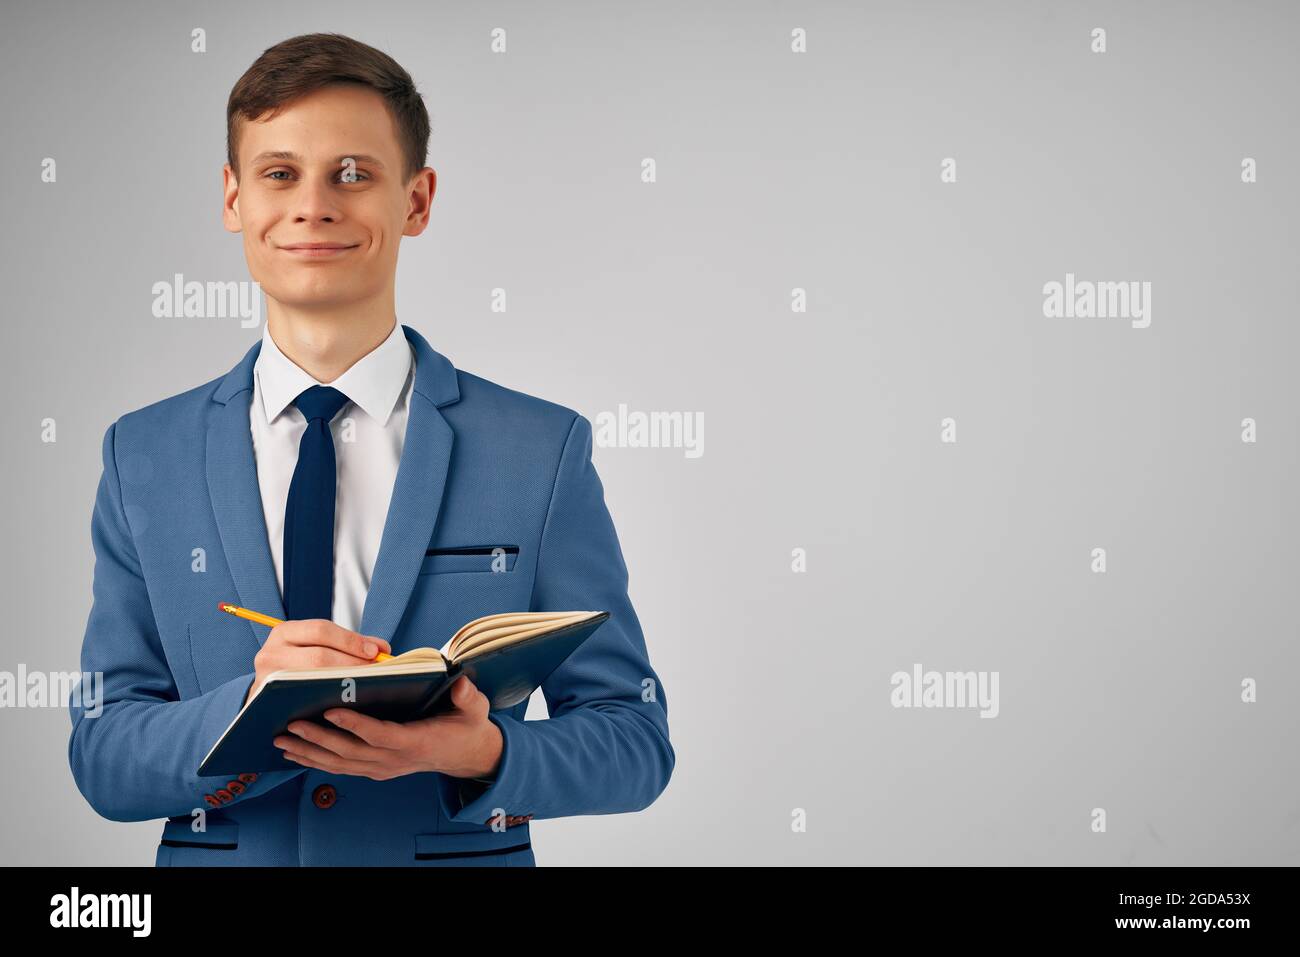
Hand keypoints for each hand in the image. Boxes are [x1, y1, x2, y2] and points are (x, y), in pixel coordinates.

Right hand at [245, 619, 390, 704]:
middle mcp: (270, 653)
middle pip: (318, 657)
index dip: (351, 641)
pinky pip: (305, 704)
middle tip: (377, 672)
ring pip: (312, 681)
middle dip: (352, 664)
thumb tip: (383, 649)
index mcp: (284, 632)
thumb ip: (349, 644)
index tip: (376, 652)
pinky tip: (349, 703)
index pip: (321, 630)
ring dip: (344, 683)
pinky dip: (330, 702)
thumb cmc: (300, 665)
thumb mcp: (317, 646)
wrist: (268, 694)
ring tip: (367, 686)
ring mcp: (266, 681)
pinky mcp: (270, 705)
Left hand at [273, 675, 503, 781]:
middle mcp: (395, 760)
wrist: (466, 754)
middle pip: (351, 752)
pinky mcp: (375, 769)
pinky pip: (341, 768)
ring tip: (282, 739)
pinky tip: (295, 752)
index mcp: (417, 742)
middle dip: (319, 739)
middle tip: (291, 725)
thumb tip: (461, 684)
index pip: (381, 735)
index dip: (356, 726)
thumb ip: (468, 697)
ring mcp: (383, 768)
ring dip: (310, 752)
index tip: (331, 712)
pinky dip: (316, 761)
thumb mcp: (474, 709)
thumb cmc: (466, 726)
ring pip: (341, 764)